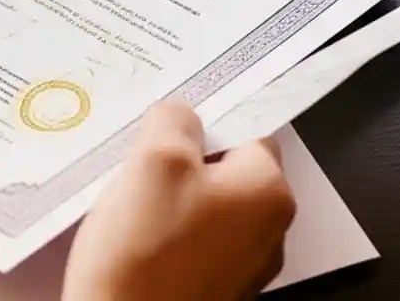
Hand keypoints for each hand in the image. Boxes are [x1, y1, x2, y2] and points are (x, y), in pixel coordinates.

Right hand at [63, 101, 295, 300]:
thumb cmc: (144, 252)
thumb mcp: (155, 160)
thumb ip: (175, 121)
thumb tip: (182, 116)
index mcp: (269, 192)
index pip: (248, 131)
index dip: (205, 121)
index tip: (166, 125)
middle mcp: (269, 231)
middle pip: (226, 170)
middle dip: (182, 162)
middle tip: (139, 165)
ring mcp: (242, 267)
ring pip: (205, 206)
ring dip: (169, 199)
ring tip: (130, 207)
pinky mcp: (212, 289)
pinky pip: (192, 242)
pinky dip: (165, 234)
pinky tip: (133, 240)